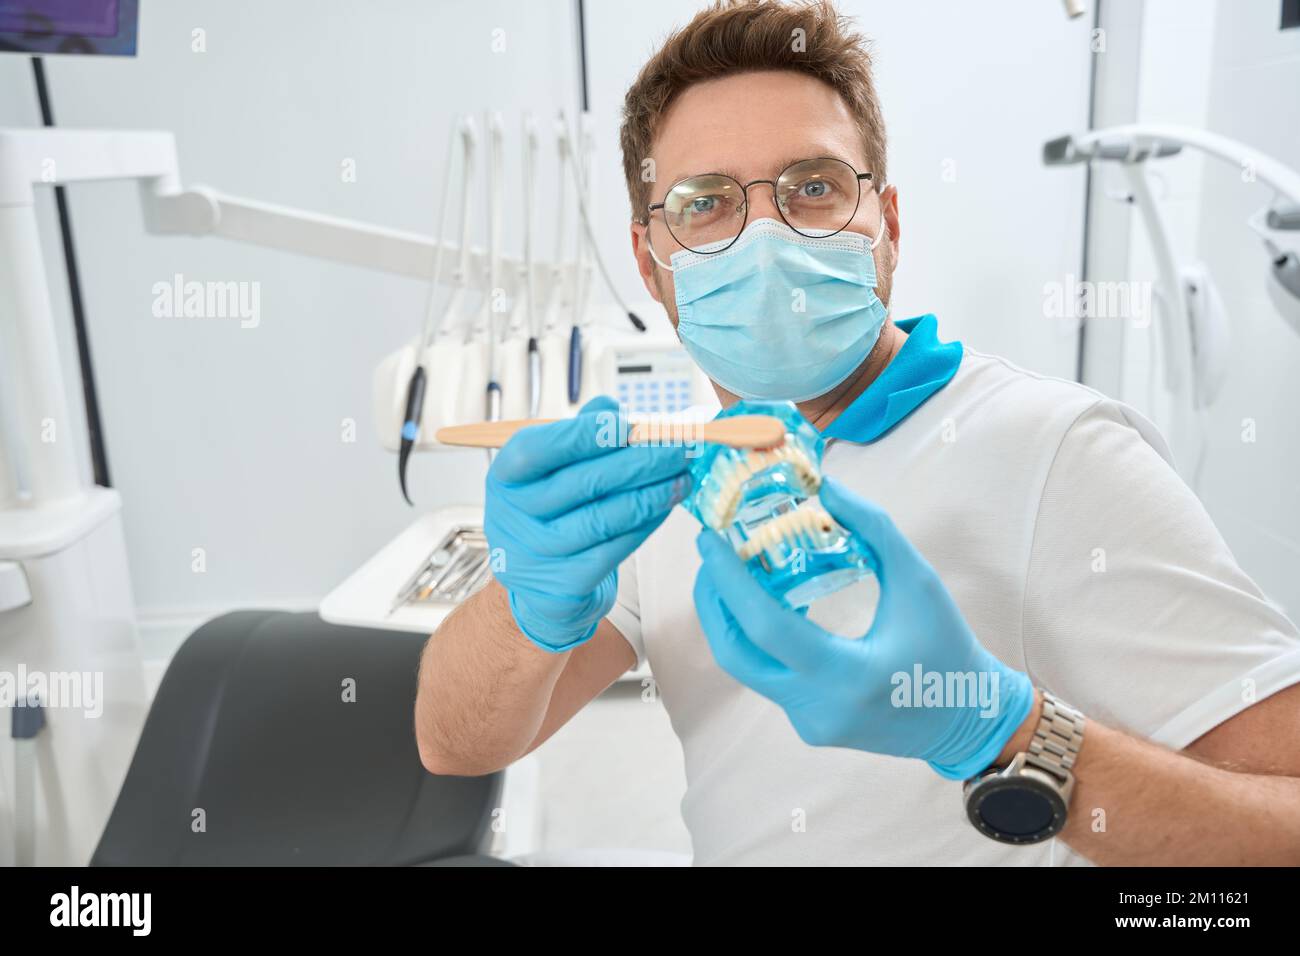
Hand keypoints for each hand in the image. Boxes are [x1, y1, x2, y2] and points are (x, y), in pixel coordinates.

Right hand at [486, 396, 689, 651]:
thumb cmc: (552, 511)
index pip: (539, 449)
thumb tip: (610, 407)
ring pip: (604, 518)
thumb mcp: (552, 469)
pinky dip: (646, 524)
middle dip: (639, 462)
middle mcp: (512, 516)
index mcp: (504, 476)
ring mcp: (536, 555)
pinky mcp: (564, 584)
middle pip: (582, 483)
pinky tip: (666, 505)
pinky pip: (615, 549)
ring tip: (683, 477)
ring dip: (651, 495)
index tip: (632, 424)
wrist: (540, 584)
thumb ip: (578, 434)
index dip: (586, 435)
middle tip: (679, 448)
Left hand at [692, 476, 1033, 778]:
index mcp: (847, 675)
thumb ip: (872, 529)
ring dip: (731, 618)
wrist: (969, 720)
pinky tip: (765, 603)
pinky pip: (768, 678)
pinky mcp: (808, 727)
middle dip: (712, 600)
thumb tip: (824, 486)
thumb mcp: (918, 580)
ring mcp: (809, 724)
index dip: (729, 581)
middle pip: (735, 655)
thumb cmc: (948, 647)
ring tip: (731, 571)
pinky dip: (757, 638)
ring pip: (745, 668)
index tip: (709, 539)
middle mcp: (818, 708)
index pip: (766, 628)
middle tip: (710, 553)